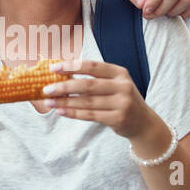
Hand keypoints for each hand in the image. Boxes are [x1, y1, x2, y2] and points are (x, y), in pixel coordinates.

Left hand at [41, 59, 160, 140]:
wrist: (143, 123)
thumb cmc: (121, 100)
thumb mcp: (114, 84)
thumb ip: (94, 79)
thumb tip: (61, 76)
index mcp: (119, 73)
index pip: (92, 66)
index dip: (72, 66)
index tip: (54, 68)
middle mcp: (122, 86)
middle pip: (88, 85)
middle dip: (65, 87)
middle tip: (46, 89)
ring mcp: (122, 103)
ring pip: (87, 102)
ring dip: (66, 102)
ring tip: (49, 102)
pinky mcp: (118, 119)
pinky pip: (91, 115)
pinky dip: (74, 113)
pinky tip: (61, 111)